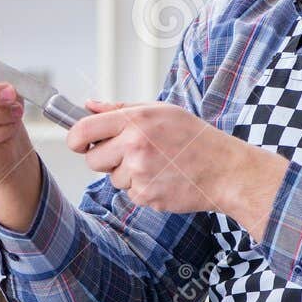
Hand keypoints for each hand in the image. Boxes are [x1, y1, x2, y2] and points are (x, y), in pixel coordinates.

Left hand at [66, 99, 287, 225]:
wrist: (226, 170)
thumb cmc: (194, 138)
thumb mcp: (161, 111)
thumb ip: (121, 109)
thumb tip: (88, 106)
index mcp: (136, 120)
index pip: (83, 129)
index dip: (75, 139)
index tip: (78, 143)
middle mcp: (135, 145)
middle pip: (92, 160)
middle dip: (103, 159)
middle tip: (129, 154)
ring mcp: (140, 173)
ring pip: (112, 178)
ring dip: (127, 174)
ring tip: (157, 164)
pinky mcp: (146, 195)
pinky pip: (129, 193)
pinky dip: (142, 188)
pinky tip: (163, 178)